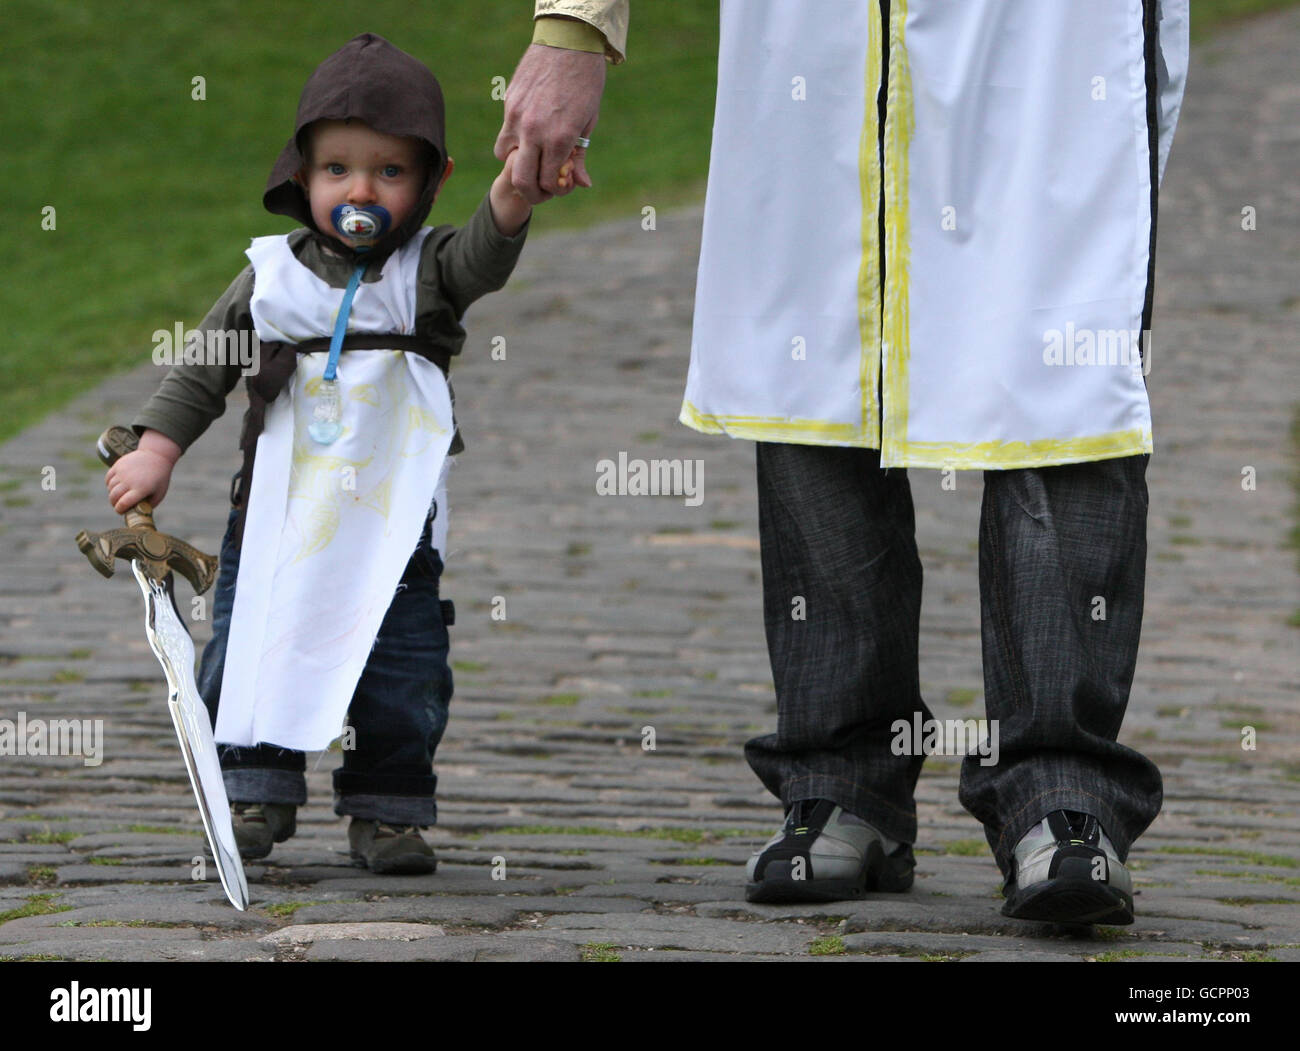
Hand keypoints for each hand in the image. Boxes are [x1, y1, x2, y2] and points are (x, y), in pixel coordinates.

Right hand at [104, 431, 180, 513]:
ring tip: (118, 496)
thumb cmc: (159, 478)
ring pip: (110, 488)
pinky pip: (108, 478)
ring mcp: (123, 472)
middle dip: (114, 503)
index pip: (123, 503)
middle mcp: (130, 480)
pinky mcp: (118, 465)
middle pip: (114, 496)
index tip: (121, 511)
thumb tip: (137, 513)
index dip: (119, 510)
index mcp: (141, 489)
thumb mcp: (159, 494)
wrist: (156, 456)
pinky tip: (115, 486)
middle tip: (118, 505)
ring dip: (112, 494)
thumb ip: (149, 505)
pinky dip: (109, 484)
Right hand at [495, 44, 605, 203]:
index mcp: (559, 139)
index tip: (560, 186)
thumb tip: (581, 184)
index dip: (554, 190)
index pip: (548, 182)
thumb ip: (579, 156)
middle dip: (531, 192)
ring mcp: (517, 117)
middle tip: (540, 190)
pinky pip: (505, 133)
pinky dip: (514, 141)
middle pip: (521, 180)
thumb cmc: (585, 82)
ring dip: (517, 165)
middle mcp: (534, 132)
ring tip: (533, 158)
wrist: (568, 42)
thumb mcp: (588, 121)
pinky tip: (530, 132)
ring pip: (505, 158)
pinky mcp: (508, 103)